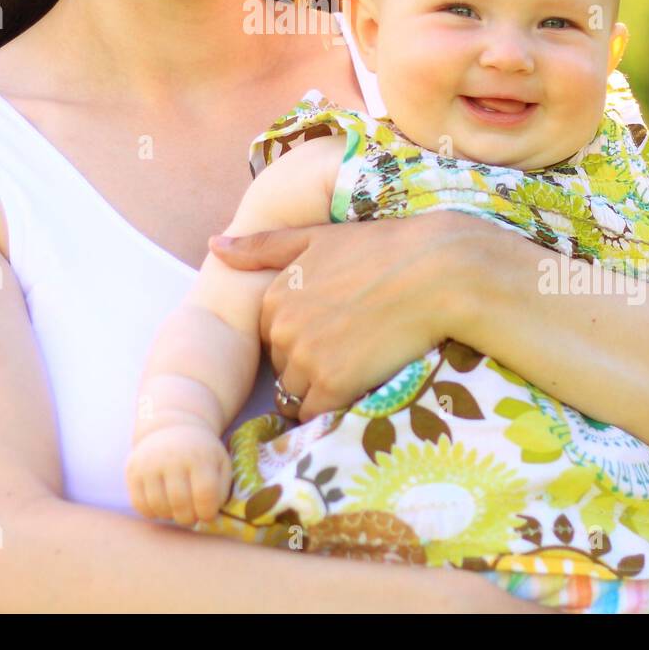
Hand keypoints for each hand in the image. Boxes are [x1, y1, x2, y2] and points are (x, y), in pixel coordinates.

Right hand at [125, 424, 233, 525]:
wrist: (172, 427)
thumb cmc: (201, 453)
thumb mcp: (220, 464)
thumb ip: (222, 491)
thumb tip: (211, 518)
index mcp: (199, 455)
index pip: (205, 495)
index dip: (208, 512)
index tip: (207, 512)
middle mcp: (172, 457)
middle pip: (180, 504)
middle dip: (189, 518)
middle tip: (192, 514)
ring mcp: (149, 463)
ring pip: (159, 507)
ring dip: (170, 515)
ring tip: (178, 508)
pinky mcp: (132, 470)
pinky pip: (139, 504)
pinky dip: (152, 511)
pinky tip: (162, 503)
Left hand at [207, 212, 482, 420]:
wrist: (434, 271)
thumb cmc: (380, 249)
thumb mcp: (316, 237)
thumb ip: (262, 246)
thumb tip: (214, 243)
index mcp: (273, 295)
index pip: (272, 335)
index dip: (303, 334)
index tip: (336, 323)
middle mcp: (282, 327)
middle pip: (282, 365)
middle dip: (308, 361)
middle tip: (353, 339)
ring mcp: (305, 357)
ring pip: (296, 392)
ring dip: (320, 387)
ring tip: (359, 360)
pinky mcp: (332, 383)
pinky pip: (315, 412)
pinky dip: (332, 405)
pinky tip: (360, 382)